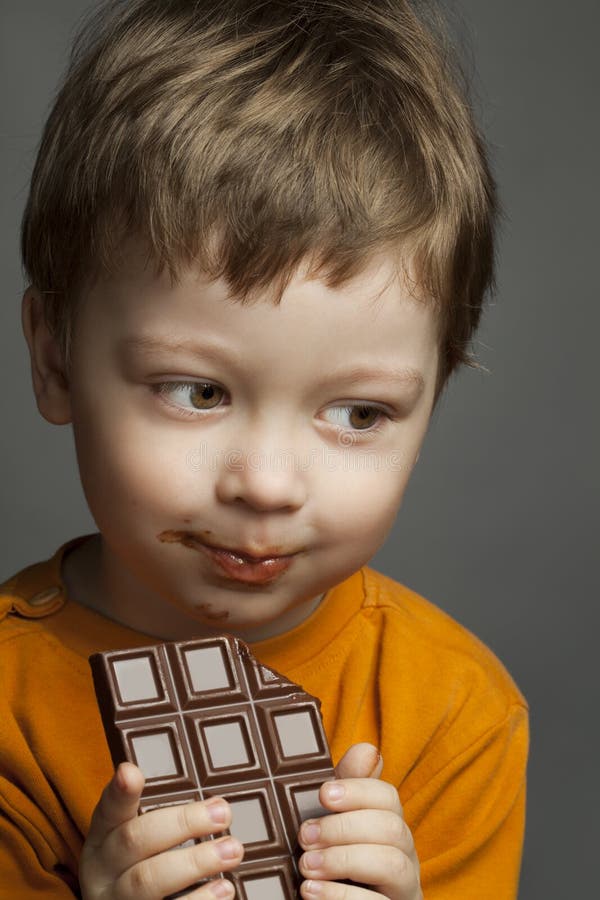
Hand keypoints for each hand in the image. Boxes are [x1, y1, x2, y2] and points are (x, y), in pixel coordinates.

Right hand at [79, 762, 242, 898]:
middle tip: (223, 813)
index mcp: (103, 840)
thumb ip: (162, 821)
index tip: (131, 772)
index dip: (120, 792)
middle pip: (135, 840)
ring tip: (233, 850)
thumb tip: (213, 804)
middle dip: (182, 823)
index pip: (109, 810)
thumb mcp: (136, 844)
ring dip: (196, 862)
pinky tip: (224, 888)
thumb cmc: (139, 872)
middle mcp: (104, 871)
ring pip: (148, 881)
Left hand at [297, 743, 421, 898]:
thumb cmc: (333, 863)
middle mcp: (404, 857)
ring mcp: (403, 890)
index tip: (322, 794)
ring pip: (394, 865)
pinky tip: (310, 891)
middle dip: (345, 828)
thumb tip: (367, 748)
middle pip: (393, 828)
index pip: (389, 797)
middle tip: (305, 836)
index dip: (358, 790)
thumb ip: (347, 788)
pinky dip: (340, 897)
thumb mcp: (335, 822)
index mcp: (389, 827)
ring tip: (306, 866)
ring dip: (344, 860)